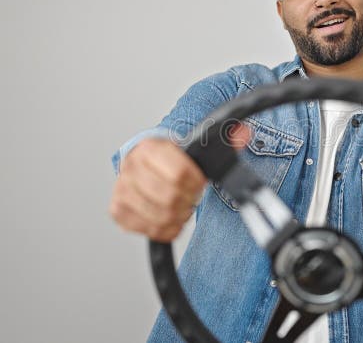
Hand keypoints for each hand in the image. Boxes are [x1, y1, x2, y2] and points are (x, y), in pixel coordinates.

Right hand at [109, 124, 250, 240]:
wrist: (148, 164)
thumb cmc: (174, 157)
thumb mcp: (199, 143)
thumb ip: (224, 137)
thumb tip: (243, 133)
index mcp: (150, 147)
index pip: (178, 173)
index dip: (196, 182)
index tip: (200, 182)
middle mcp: (130, 166)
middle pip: (169, 197)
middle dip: (188, 200)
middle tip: (193, 196)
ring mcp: (122, 189)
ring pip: (160, 216)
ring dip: (179, 216)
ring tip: (183, 206)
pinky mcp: (119, 210)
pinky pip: (148, 229)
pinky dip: (167, 229)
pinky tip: (172, 217)